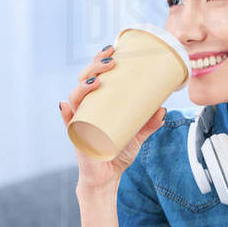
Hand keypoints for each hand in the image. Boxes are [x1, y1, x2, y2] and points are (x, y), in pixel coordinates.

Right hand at [63, 45, 165, 192]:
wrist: (107, 177)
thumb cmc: (117, 152)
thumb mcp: (137, 135)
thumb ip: (149, 123)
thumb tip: (163, 107)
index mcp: (97, 102)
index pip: (95, 75)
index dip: (100, 60)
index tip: (112, 49)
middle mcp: (85, 108)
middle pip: (84, 81)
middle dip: (94, 67)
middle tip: (111, 62)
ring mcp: (79, 120)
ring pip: (75, 97)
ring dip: (83, 86)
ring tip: (97, 81)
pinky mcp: (76, 136)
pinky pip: (67, 122)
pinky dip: (64, 113)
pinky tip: (65, 106)